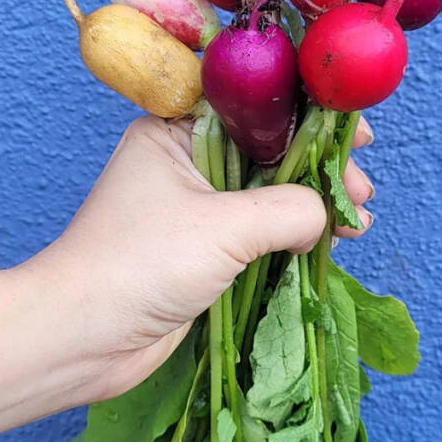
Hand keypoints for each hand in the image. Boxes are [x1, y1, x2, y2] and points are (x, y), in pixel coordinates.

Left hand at [22, 115, 375, 400]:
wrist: (82, 338)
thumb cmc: (139, 265)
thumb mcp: (223, 227)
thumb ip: (287, 210)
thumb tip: (327, 215)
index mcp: (174, 130)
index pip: (252, 103)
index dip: (307, 112)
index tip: (351, 131)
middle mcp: (183, 160)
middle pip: (267, 148)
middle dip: (317, 168)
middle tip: (360, 190)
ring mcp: (193, 207)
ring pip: (266, 192)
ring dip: (311, 205)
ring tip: (355, 221)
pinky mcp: (201, 249)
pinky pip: (258, 231)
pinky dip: (293, 235)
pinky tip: (329, 243)